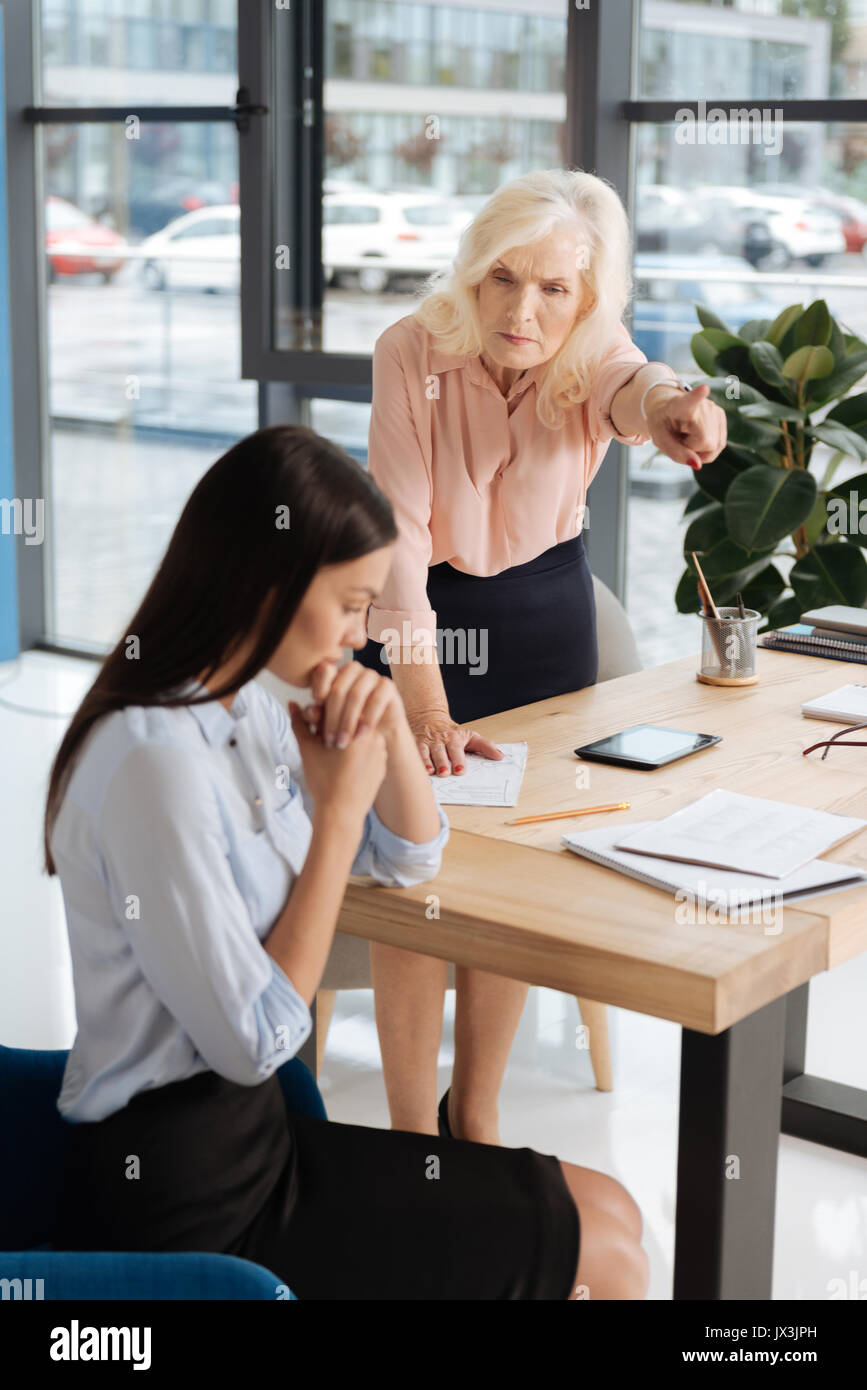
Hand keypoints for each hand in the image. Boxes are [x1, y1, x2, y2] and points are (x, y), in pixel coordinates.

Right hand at [289, 701, 386, 822]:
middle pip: (351, 722)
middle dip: (335, 728)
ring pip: (360, 737)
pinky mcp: (382, 765)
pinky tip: (344, 768)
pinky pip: (368, 752)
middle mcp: (374, 735)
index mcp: (357, 726)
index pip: (339, 708)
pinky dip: (356, 755)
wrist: (341, 814)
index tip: (315, 731)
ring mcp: (381, 751)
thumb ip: (300, 722)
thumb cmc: (324, 781)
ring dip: (346, 741)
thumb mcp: (308, 748)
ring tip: (332, 757)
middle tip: (322, 743)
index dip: (323, 717)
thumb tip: (292, 703)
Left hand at [299, 659, 407, 748]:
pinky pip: (377, 700)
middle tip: (329, 741)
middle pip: (338, 689)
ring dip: (348, 722)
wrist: (379, 731)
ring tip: (343, 742)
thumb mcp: (328, 722)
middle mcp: (353, 670)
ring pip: (356, 695)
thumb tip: (305, 710)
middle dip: (331, 718)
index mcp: (335, 672)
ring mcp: (371, 676)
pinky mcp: (387, 686)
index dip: (318, 690)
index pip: (324, 671)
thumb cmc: (348, 724)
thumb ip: (315, 715)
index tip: (314, 715)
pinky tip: (361, 736)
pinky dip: (367, 720)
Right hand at [407, 709, 503, 775]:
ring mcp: (425, 743)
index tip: (460, 770)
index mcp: (454, 739)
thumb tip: (500, 756)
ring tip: (431, 772)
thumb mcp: (470, 736)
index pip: (456, 749)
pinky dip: (415, 760)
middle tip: (445, 772)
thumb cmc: (451, 732)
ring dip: (427, 762)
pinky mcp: (414, 745)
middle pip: (440, 752)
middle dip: (443, 762)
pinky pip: (413, 753)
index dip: (458, 760)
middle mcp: (439, 741)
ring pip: (425, 753)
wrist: (429, 718)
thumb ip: (485, 746)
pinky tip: (416, 768)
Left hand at [646, 381, 725, 470]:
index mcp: (679, 406)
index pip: (689, 401)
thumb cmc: (662, 423)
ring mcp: (714, 409)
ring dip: (700, 450)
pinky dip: (708, 449)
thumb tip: (698, 465)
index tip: (703, 388)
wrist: (668, 407)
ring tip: (687, 436)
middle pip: (705, 441)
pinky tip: (697, 439)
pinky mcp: (721, 416)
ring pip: (715, 446)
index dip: (697, 396)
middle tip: (680, 438)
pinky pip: (719, 445)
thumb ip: (676, 453)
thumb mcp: (660, 439)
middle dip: (692, 449)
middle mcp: (702, 404)